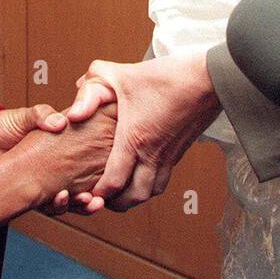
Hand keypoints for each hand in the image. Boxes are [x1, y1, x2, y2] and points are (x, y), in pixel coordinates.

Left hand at [0, 104, 102, 214]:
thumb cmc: (4, 127)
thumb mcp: (26, 116)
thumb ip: (42, 116)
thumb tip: (60, 122)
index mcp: (62, 150)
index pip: (88, 162)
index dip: (102, 169)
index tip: (114, 168)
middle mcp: (56, 170)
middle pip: (84, 186)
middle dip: (96, 195)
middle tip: (101, 197)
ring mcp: (44, 184)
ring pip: (70, 201)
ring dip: (81, 205)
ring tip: (87, 201)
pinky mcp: (30, 195)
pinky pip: (49, 206)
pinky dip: (58, 206)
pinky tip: (63, 199)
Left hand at [65, 52, 219, 211]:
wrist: (208, 77)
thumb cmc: (165, 75)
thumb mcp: (118, 75)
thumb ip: (90, 91)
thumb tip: (72, 113)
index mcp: (135, 139)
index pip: (114, 182)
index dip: (98, 193)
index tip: (86, 191)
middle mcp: (153, 153)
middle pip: (134, 198)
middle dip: (114, 203)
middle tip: (99, 197)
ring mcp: (169, 155)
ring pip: (152, 193)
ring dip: (134, 198)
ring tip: (118, 191)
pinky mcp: (180, 151)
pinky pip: (164, 179)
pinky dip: (151, 186)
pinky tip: (140, 173)